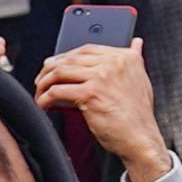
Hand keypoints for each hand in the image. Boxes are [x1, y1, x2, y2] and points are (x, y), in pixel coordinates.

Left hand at [31, 38, 172, 181]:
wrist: (140, 138)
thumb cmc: (138, 115)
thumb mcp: (141, 79)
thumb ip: (135, 59)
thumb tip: (136, 42)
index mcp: (126, 57)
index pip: (87, 49)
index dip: (66, 56)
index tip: (55, 64)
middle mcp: (114, 63)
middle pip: (71, 59)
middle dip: (50, 69)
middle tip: (41, 79)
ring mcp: (102, 77)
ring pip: (60, 71)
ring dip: (45, 82)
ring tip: (40, 91)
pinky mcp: (90, 93)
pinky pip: (58, 91)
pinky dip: (45, 97)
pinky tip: (44, 104)